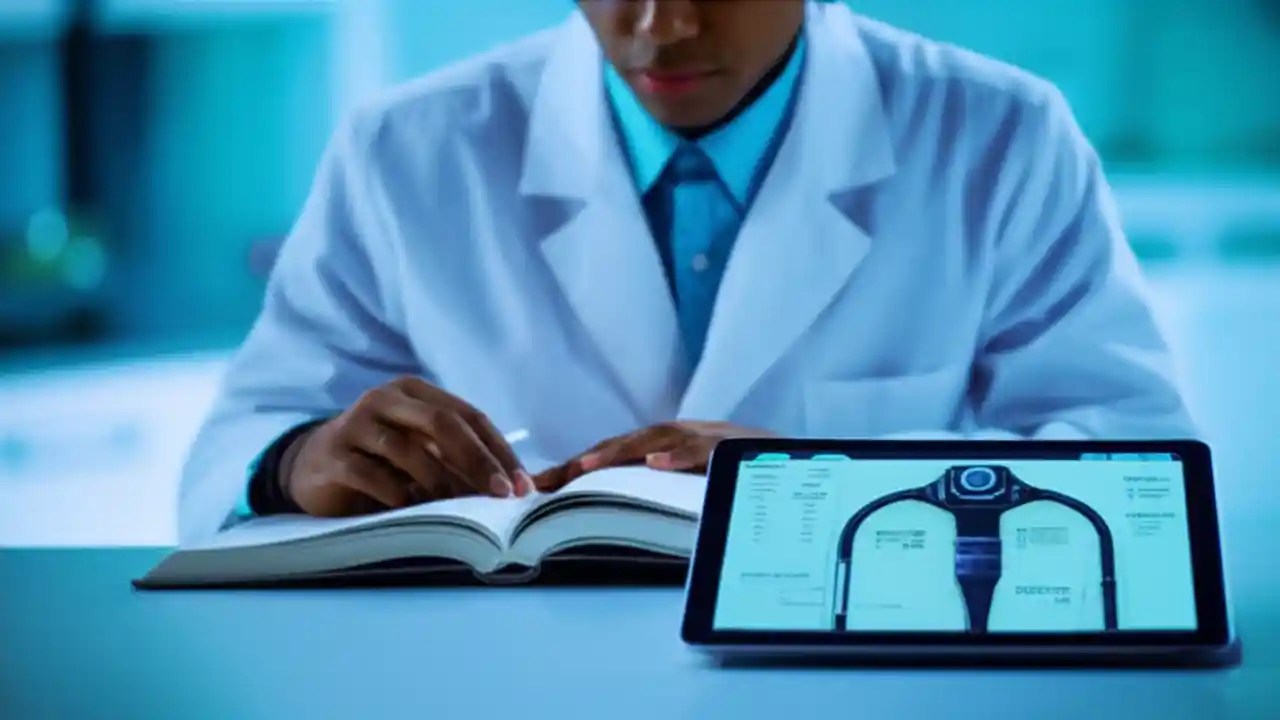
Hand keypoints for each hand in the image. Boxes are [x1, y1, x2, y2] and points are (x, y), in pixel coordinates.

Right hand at [284, 377, 532, 516]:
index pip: (468, 415)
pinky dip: (398, 496)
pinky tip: (413, 511)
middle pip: (443, 423)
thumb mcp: (421, 451)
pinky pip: (372, 475)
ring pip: (408, 449)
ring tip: (460, 510)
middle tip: (502, 495)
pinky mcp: (333, 454)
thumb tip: (520, 486)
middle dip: (478, 461)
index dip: (498, 450)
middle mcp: (386, 399)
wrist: (311, 467)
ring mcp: (356, 423)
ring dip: (440, 482)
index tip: (523, 485)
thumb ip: (460, 461)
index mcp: (416, 391)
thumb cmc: (381, 460)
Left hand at [533, 421, 772, 491]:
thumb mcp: (693, 482)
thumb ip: (658, 489)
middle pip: (624, 442)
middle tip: (550, 478)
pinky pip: (701, 449)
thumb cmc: (737, 472)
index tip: (541, 484)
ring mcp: (703, 436)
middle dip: (585, 459)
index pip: (614, 453)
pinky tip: (656, 464)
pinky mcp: (729, 445)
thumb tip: (614, 513)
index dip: (577, 466)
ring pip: (654, 439)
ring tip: (586, 467)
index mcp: (666, 444)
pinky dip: (678, 455)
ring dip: (619, 452)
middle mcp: (678, 435)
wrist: (792, 455)